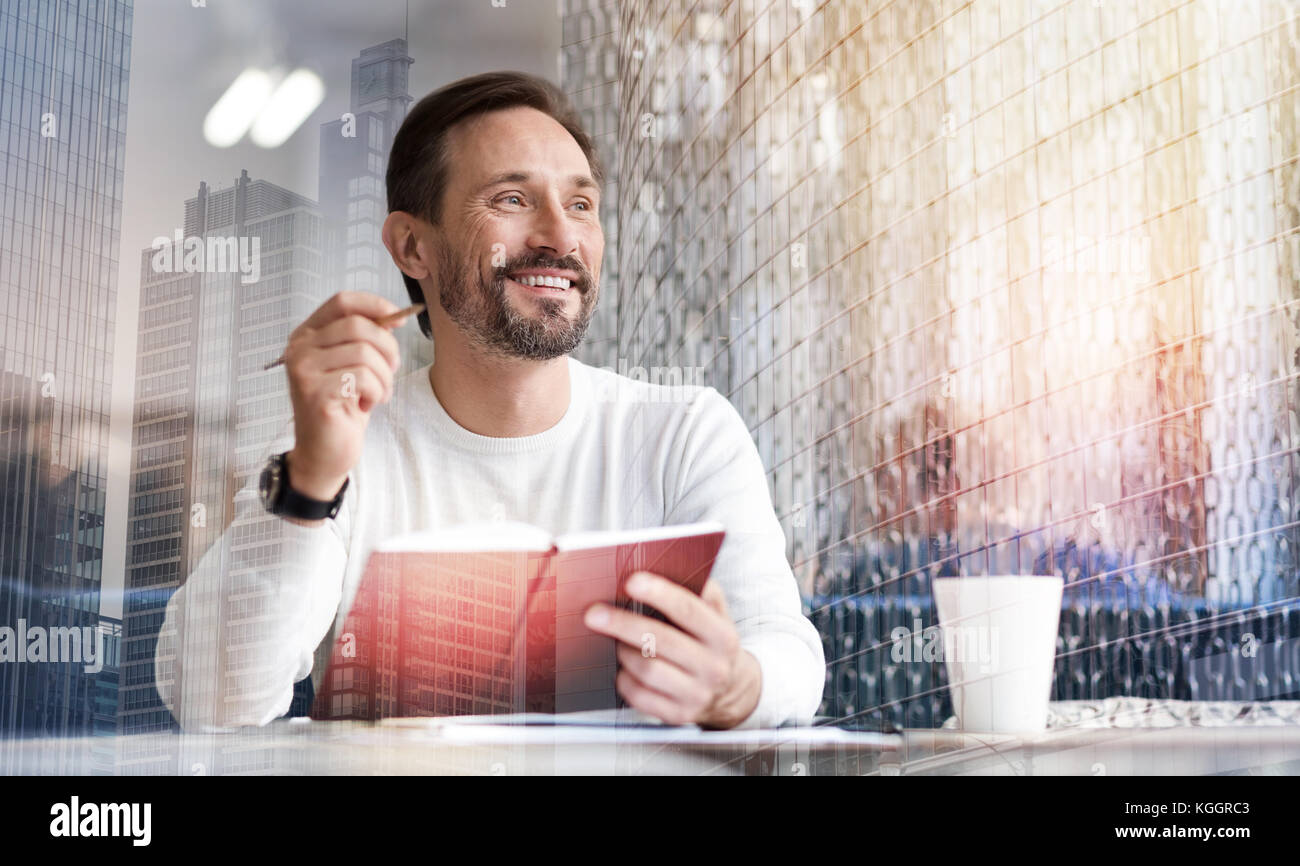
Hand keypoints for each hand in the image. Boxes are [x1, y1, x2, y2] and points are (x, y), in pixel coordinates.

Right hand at [281, 291, 409, 501]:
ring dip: (384, 376)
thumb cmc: (343, 408)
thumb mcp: (355, 366)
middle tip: (391, 371)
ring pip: (364, 353)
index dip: (375, 305)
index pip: (342, 301)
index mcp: (307, 335)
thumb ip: (366, 339)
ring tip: (377, 393)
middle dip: (388, 348)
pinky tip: (366, 404)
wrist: (324, 453)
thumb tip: (394, 317)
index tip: (398, 320)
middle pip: (359, 326)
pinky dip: (376, 391)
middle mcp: (299, 348)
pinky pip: (362, 377)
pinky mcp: (314, 392)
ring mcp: (303, 370)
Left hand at [584, 573, 761, 728]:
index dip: (658, 593)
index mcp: (722, 636)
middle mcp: (713, 666)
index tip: (630, 581)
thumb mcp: (716, 616)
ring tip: (617, 642)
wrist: (730, 690)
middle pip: (660, 641)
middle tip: (594, 613)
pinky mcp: (678, 714)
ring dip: (624, 651)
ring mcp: (696, 694)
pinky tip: (625, 668)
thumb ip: (700, 592)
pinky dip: (625, 678)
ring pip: (647, 669)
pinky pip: (639, 695)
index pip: (688, 610)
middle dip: (622, 623)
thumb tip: (670, 566)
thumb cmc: (711, 644)